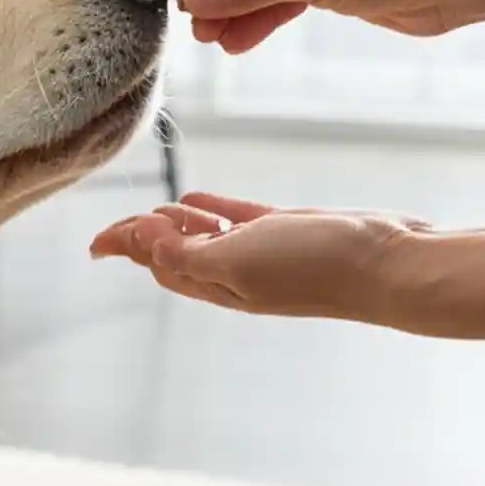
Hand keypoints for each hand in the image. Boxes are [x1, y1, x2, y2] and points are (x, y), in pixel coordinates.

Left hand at [90, 193, 429, 320]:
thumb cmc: (314, 265)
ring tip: (151, 212)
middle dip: (142, 238)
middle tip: (113, 224)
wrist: (388, 264)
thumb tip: (140, 241)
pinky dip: (210, 212)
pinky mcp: (287, 230)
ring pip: (204, 237)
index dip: (127, 249)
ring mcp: (262, 251)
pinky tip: (195, 201)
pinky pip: (236, 220)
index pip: (159, 264)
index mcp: (218, 284)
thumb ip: (187, 254)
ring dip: (174, 224)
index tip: (96, 240)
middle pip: (174, 254)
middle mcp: (236, 271)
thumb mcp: (238, 261)